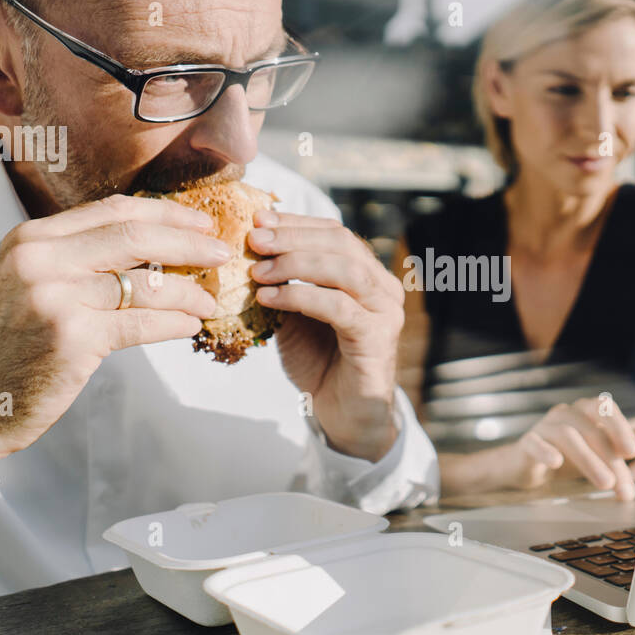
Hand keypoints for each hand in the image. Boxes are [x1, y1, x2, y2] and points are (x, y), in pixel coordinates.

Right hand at [0, 194, 225, 462]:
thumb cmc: (14, 339)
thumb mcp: (33, 280)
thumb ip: (80, 256)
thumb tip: (156, 242)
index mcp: (33, 237)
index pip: (113, 210)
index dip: (165, 213)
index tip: (201, 223)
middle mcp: (41, 260)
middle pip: (135, 237)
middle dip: (189, 243)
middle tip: (221, 253)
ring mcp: (55, 298)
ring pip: (145, 284)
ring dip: (188, 292)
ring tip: (209, 301)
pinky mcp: (72, 338)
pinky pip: (141, 324)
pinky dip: (173, 322)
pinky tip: (190, 324)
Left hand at [247, 209, 403, 461]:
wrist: (344, 414)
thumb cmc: (320, 362)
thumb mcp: (295, 315)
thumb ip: (284, 284)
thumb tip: (249, 251)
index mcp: (367, 273)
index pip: (334, 233)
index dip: (296, 222)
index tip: (257, 220)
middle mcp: (383, 286)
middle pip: (340, 243)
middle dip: (293, 237)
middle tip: (254, 240)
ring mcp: (385, 311)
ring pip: (344, 269)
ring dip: (295, 264)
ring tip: (258, 271)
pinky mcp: (378, 337)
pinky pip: (338, 306)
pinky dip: (301, 297)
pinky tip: (269, 299)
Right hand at [513, 399, 634, 499]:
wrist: (527, 468)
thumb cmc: (571, 456)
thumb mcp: (606, 450)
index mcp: (587, 412)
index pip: (605, 409)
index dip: (619, 426)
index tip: (633, 451)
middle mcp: (566, 415)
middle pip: (590, 429)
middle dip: (610, 459)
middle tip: (623, 487)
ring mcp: (544, 428)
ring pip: (567, 436)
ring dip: (588, 461)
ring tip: (605, 484)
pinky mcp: (525, 445)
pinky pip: (534, 443)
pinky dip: (544, 450)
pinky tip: (555, 463)